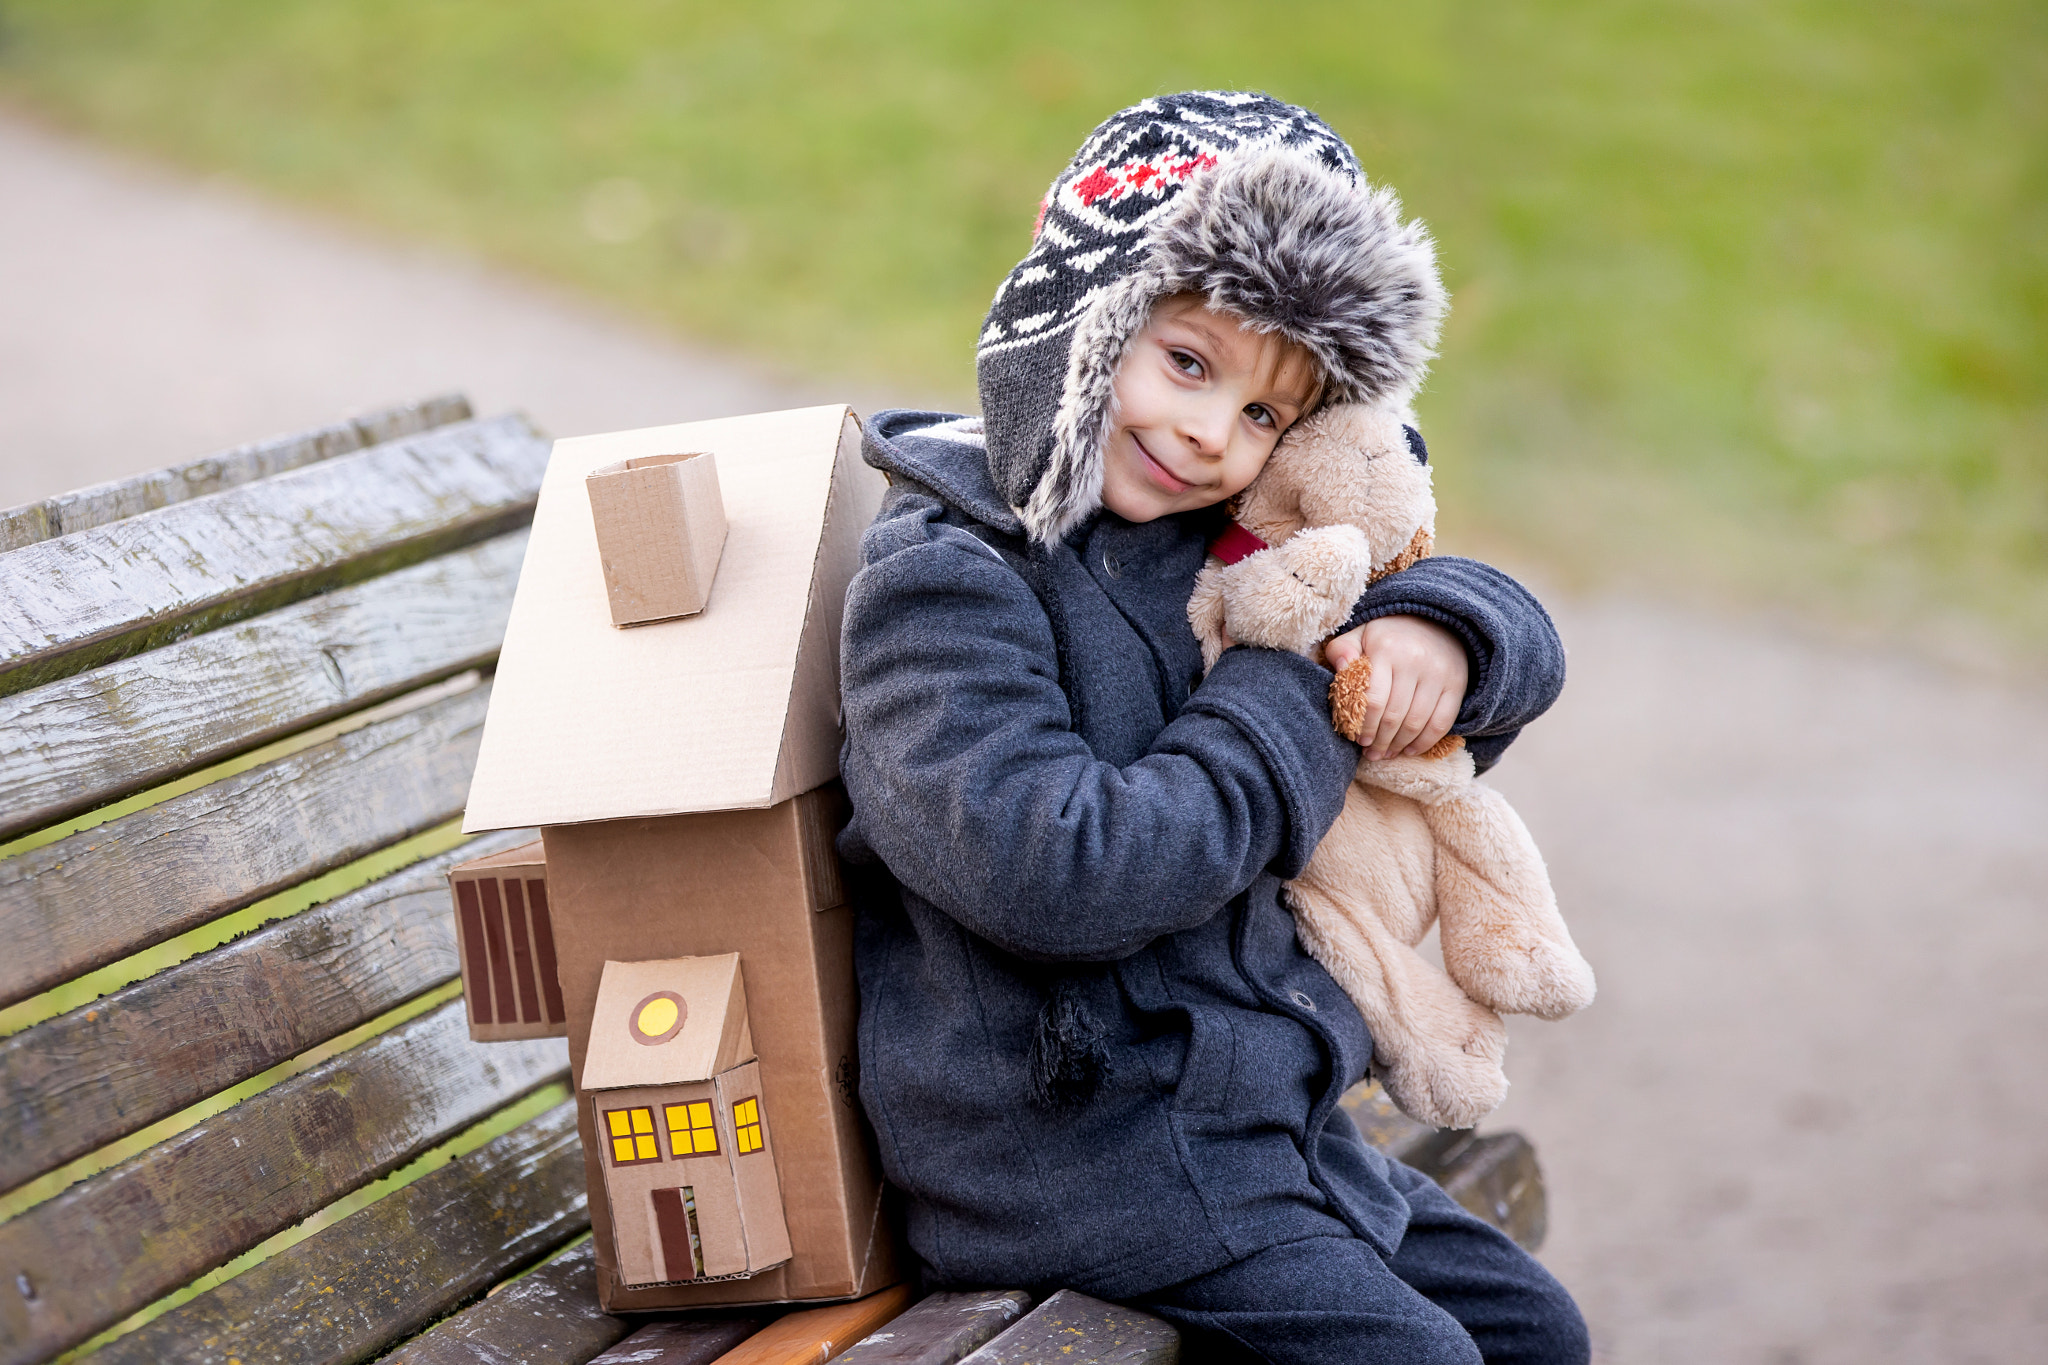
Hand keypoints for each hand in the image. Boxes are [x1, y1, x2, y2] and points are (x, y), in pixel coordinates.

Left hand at [1325, 615, 1468, 759]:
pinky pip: (1441, 722)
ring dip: (1399, 745)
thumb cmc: (1389, 635)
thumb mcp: (1360, 633)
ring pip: (1417, 723)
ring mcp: (1439, 673)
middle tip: (1371, 754)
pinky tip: (1409, 750)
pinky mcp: (1457, 685)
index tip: (1358, 739)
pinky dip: (1425, 742)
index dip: (1364, 726)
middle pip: (1394, 715)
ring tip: (1386, 754)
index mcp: (1386, 648)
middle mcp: (1415, 660)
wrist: (1436, 621)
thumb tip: (1341, 668)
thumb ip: (1342, 650)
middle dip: (1380, 741)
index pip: (1374, 699)